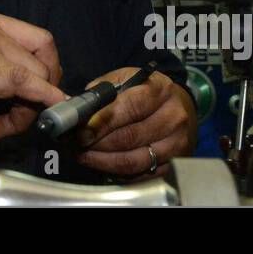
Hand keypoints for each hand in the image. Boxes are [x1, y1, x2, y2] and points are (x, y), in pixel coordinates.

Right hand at [0, 12, 66, 137]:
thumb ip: (10, 65)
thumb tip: (50, 90)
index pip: (42, 40)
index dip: (51, 69)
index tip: (44, 93)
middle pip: (42, 61)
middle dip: (42, 94)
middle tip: (18, 117)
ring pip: (35, 78)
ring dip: (27, 110)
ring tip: (3, 125)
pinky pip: (22, 84)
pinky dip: (40, 100)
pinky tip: (17, 122)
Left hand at [74, 66, 193, 178]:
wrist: (178, 108)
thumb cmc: (144, 92)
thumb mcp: (126, 78)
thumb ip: (102, 90)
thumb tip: (76, 107)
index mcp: (159, 89)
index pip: (129, 108)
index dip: (102, 121)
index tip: (81, 131)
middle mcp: (173, 117)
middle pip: (129, 137)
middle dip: (97, 143)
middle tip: (74, 144)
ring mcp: (176, 143)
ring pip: (132, 161)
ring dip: (102, 161)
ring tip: (82, 156)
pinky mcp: (173, 164)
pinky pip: (139, 175)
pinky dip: (115, 172)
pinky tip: (99, 164)